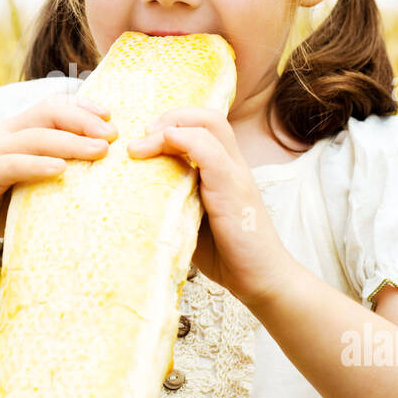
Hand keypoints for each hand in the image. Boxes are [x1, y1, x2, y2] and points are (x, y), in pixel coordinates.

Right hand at [0, 93, 117, 253]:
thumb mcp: (30, 183)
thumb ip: (54, 170)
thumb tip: (102, 173)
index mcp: (16, 129)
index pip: (53, 106)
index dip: (82, 107)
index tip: (111, 116)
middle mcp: (2, 132)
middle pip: (48, 112)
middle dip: (84, 120)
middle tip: (112, 134)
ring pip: (35, 136)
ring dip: (71, 142)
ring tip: (99, 150)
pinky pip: (13, 164)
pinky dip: (39, 165)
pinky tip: (61, 170)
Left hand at [126, 108, 293, 308]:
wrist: (263, 280)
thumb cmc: (228, 255)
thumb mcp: (193, 220)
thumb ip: (175, 200)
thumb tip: (134, 195)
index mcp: (224, 170)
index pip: (204, 126)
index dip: (172, 123)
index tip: (143, 142)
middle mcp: (233, 165)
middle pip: (208, 117)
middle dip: (170, 117)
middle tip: (141, 137)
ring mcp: (235, 175)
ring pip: (209, 125)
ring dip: (170, 127)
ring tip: (141, 146)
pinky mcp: (233, 189)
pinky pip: (209, 151)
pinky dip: (184, 141)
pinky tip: (160, 149)